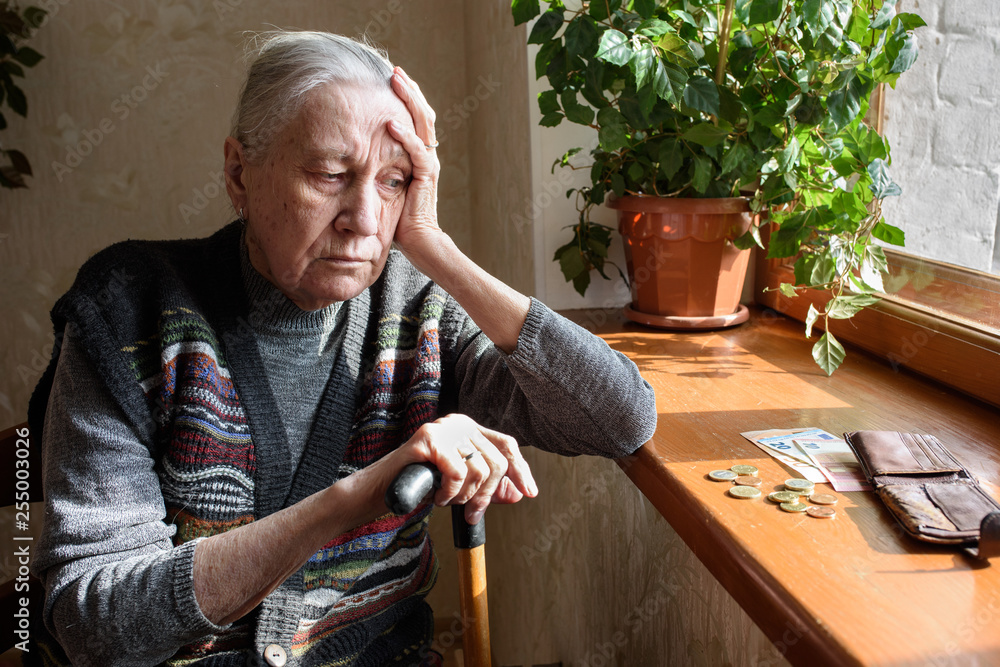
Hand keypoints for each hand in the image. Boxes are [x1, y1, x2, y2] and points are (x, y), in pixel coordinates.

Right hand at [373, 414, 537, 524]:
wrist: (380, 490)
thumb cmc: (419, 486)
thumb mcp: (460, 487)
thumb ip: (487, 487)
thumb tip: (519, 493)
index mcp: (469, 429)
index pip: (507, 445)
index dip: (521, 470)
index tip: (530, 493)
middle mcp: (459, 423)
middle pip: (496, 462)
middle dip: (486, 496)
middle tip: (470, 512)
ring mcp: (444, 428)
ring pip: (478, 470)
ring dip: (464, 496)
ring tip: (445, 499)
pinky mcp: (429, 439)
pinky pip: (457, 473)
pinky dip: (449, 493)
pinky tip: (436, 495)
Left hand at [387, 67, 443, 258]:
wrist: (420, 242)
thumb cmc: (401, 219)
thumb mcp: (385, 186)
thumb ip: (376, 169)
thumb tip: (351, 158)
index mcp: (418, 155)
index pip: (415, 119)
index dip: (405, 98)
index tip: (389, 79)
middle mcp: (427, 156)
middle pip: (422, 114)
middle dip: (409, 90)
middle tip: (394, 70)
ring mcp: (429, 165)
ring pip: (423, 125)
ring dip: (409, 102)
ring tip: (397, 83)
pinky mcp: (426, 177)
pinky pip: (418, 152)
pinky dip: (405, 136)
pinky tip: (391, 124)